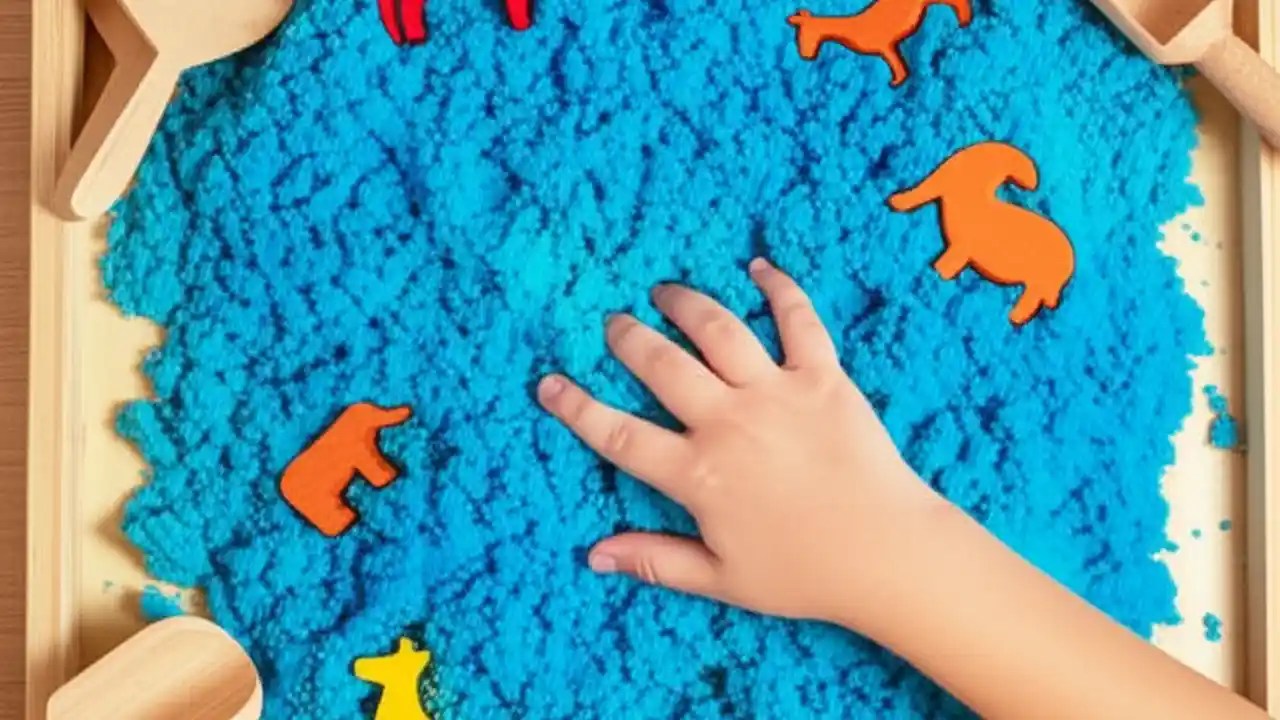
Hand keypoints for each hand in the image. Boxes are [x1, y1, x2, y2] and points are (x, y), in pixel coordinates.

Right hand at [537, 259, 946, 630]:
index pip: (619, 436)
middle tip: (613, 323)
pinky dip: (779, 289)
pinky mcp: (823, 378)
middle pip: (662, 366)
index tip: (548, 384)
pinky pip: (797, 322)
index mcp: (698, 475)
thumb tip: (594, 555)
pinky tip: (759, 268)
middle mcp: (728, 423)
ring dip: (685, 304)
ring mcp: (776, 394)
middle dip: (628, 339)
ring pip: (717, 332)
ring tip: (663, 291)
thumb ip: (655, 560)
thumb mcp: (722, 579)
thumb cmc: (805, 573)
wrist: (887, 553)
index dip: (577, 408)